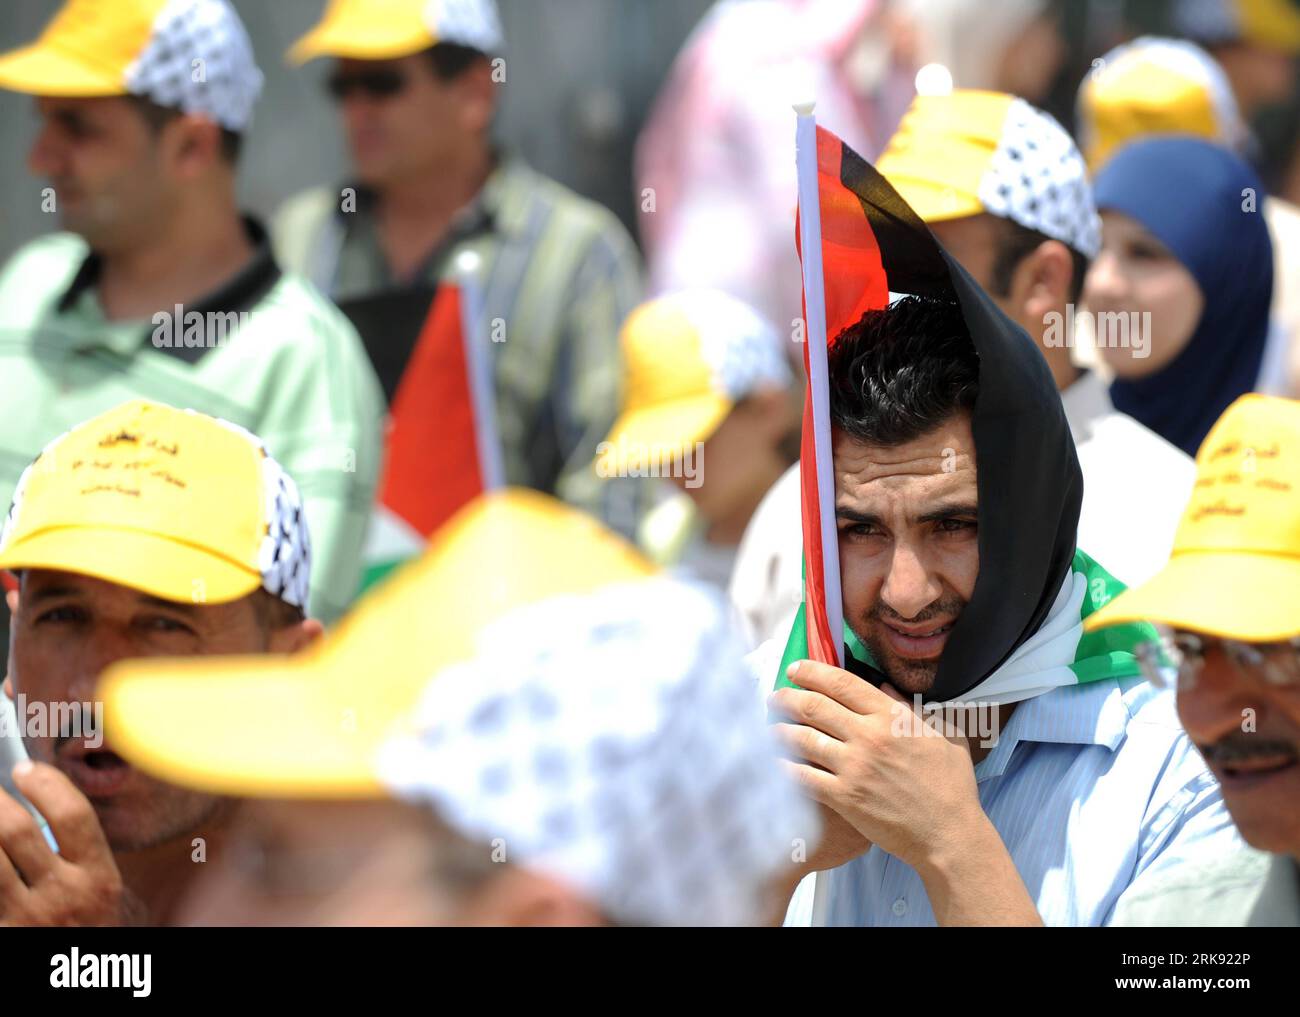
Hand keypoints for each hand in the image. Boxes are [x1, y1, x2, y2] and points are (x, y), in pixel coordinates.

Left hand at [0, 760, 122, 925]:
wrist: (78, 987)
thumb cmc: (85, 933)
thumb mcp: (98, 893)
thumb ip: (77, 854)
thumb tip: (36, 803)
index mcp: (97, 880)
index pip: (73, 816)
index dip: (45, 785)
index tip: (25, 771)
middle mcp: (60, 899)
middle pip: (16, 830)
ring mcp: (22, 920)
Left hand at [768, 658, 982, 872]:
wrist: (949, 835)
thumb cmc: (951, 787)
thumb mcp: (942, 736)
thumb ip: (909, 709)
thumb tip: (884, 687)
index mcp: (891, 717)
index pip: (842, 683)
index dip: (812, 672)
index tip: (795, 669)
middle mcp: (868, 736)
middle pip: (814, 706)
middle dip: (787, 698)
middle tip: (774, 698)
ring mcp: (854, 767)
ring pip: (802, 738)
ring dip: (779, 730)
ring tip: (769, 728)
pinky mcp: (844, 798)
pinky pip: (802, 776)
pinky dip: (783, 767)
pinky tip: (772, 763)